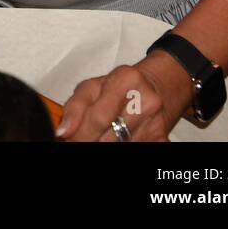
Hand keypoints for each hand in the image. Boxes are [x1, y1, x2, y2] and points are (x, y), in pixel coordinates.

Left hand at [56, 52, 194, 141]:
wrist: (157, 85)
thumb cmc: (121, 86)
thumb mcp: (92, 87)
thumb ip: (74, 107)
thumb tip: (64, 131)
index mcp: (125, 80)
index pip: (98, 117)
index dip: (80, 134)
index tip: (69, 139)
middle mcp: (145, 101)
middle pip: (110, 136)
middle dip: (90, 140)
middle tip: (81, 138)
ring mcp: (157, 122)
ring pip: (122, 145)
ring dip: (106, 143)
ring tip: (99, 135)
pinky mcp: (163, 138)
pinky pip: (138, 148)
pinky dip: (123, 145)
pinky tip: (115, 138)